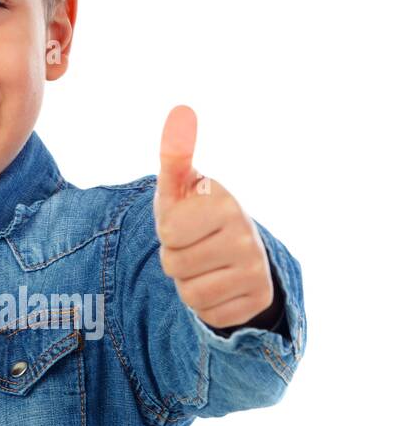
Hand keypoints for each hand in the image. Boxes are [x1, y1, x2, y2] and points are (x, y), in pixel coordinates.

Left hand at [154, 105, 273, 330]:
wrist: (232, 248)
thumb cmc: (196, 211)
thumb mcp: (180, 184)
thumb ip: (175, 152)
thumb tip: (181, 111)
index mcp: (225, 202)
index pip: (167, 232)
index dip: (167, 230)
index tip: (186, 220)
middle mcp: (247, 235)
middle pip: (174, 265)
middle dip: (175, 257)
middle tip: (195, 244)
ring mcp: (257, 270)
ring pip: (190, 294)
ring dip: (188, 282)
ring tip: (205, 262)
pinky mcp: (259, 299)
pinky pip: (209, 314)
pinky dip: (207, 303)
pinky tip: (219, 283)